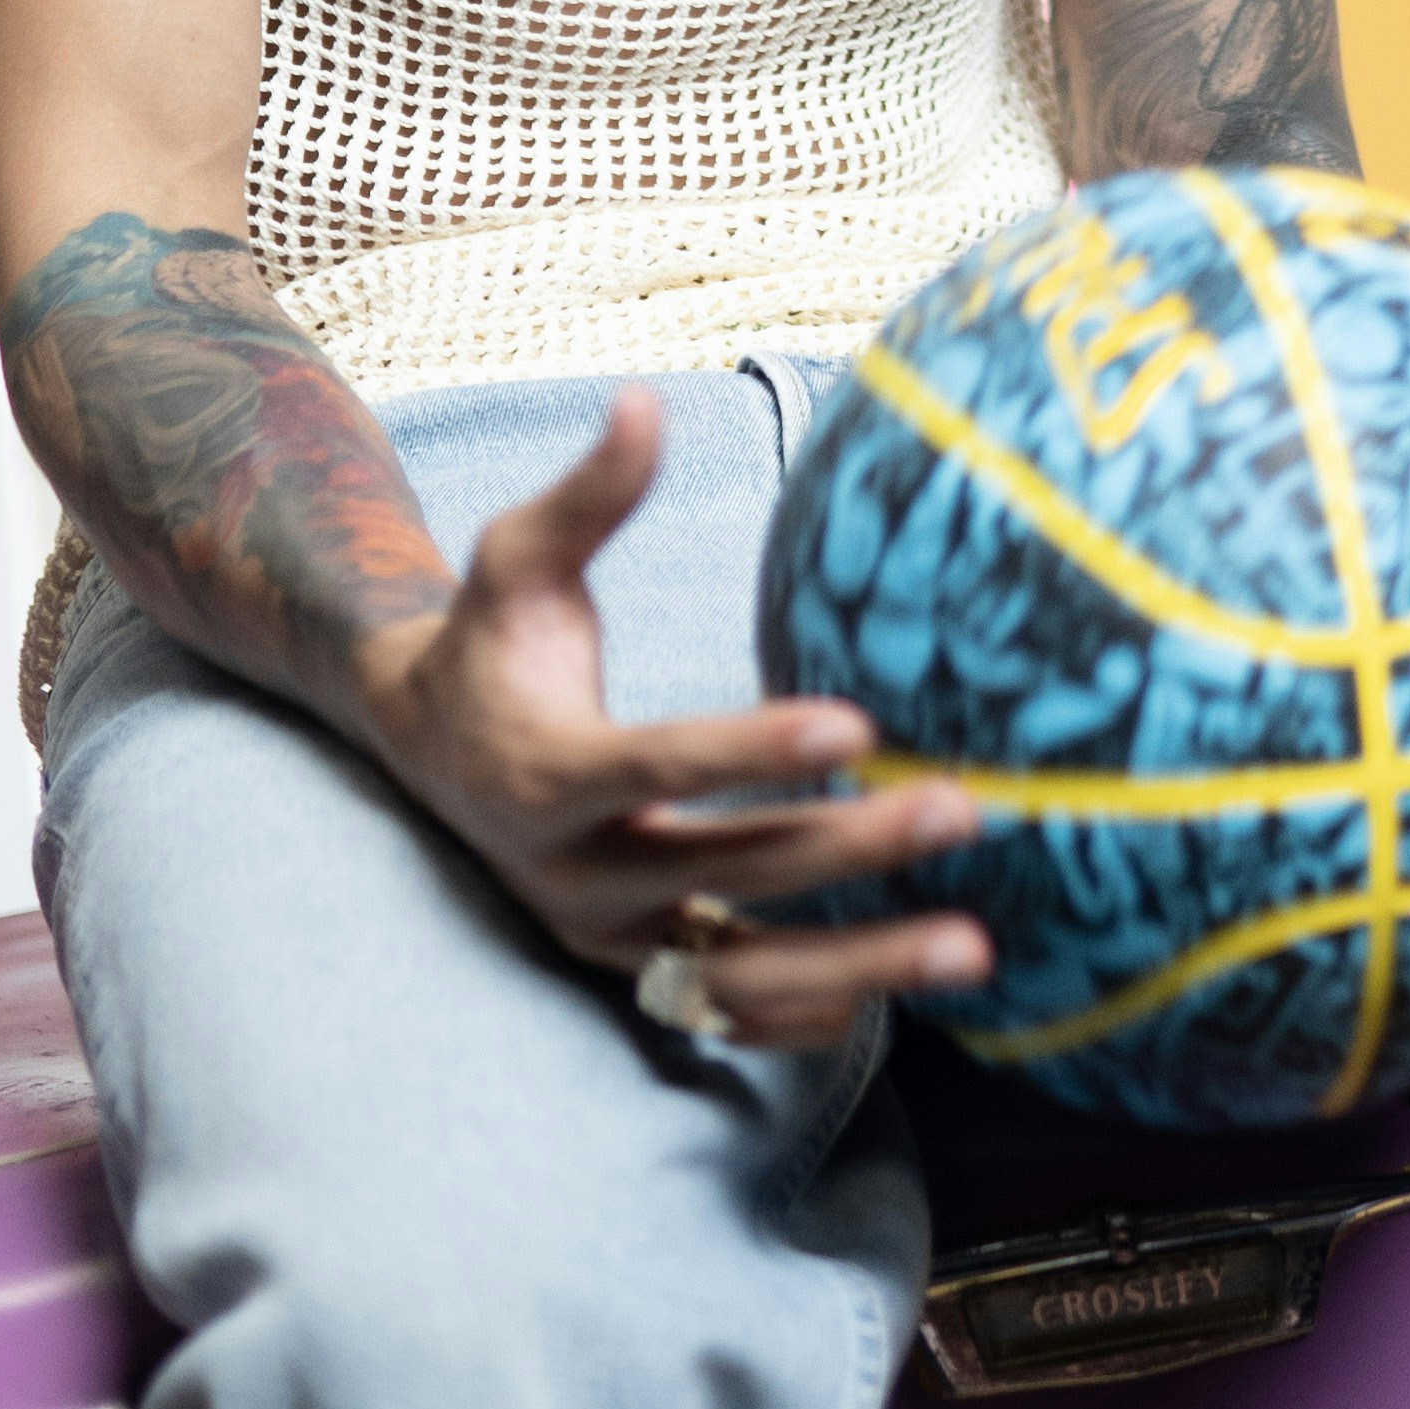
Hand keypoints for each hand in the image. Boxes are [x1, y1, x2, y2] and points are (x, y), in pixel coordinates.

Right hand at [358, 388, 990, 1049]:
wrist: (433, 749)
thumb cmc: (492, 635)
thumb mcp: (518, 557)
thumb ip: (590, 492)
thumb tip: (645, 398)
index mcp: (544, 770)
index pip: (659, 766)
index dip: (754, 748)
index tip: (856, 724)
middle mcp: (572, 873)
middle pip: (727, 869)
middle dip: (852, 848)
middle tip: (965, 810)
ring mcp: (606, 936)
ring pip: (742, 969)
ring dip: (862, 962)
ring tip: (975, 948)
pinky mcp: (636, 971)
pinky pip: (729, 1009)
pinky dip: (812, 1008)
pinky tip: (906, 983)